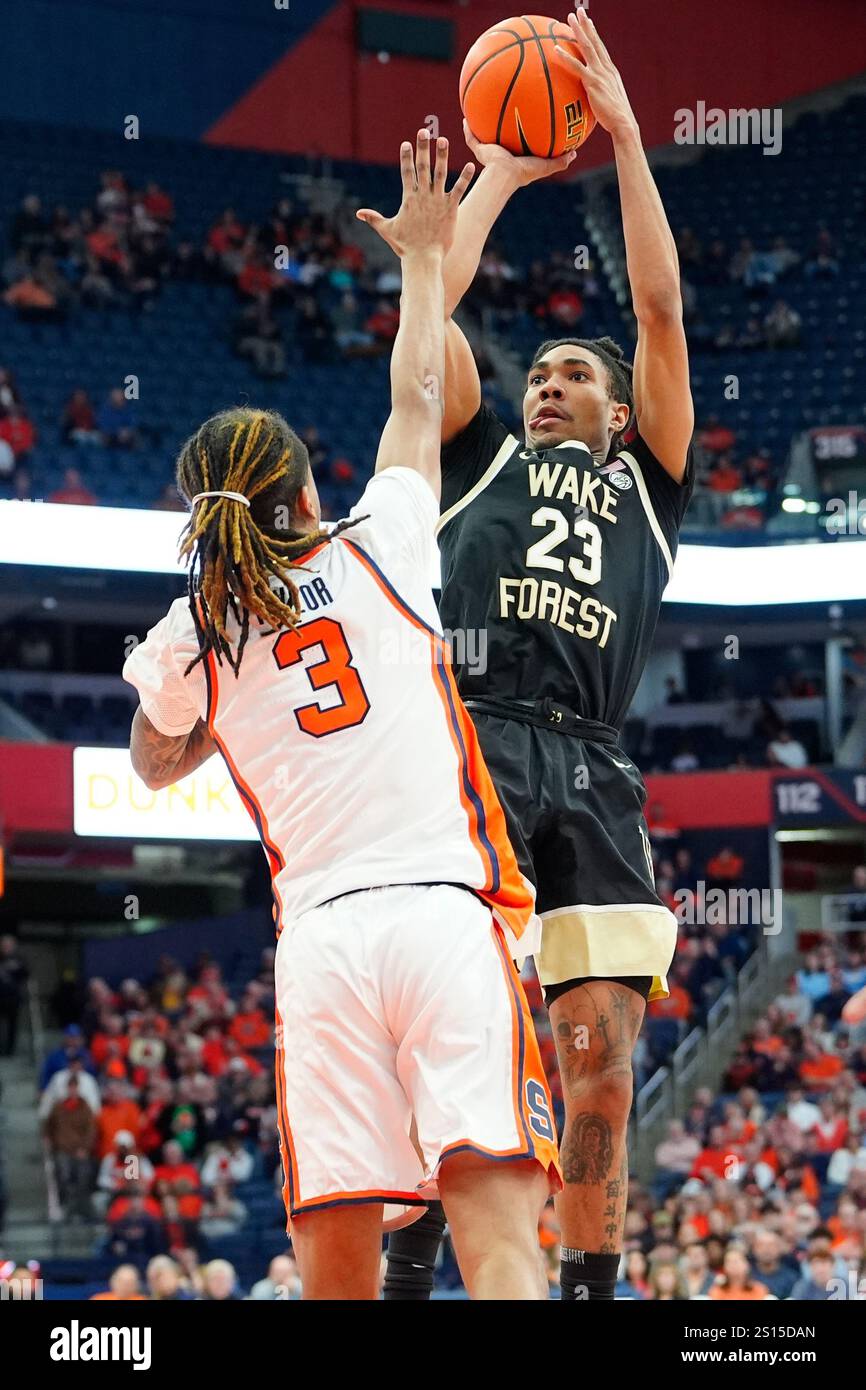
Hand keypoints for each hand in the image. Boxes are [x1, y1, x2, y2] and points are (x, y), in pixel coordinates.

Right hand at [356, 129, 474, 258]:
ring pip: (440, 173)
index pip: (406, 173)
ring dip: (442, 156)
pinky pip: (458, 190)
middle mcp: (423, 196)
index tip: (406, 143)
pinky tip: (470, 165)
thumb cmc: (405, 247)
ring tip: (443, 140)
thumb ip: (374, 218)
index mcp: (408, 199)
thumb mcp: (387, 230)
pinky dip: (464, 178)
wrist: (423, 259)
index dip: (406, 157)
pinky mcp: (450, 209)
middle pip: (422, 167)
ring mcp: (437, 201)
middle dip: (422, 148)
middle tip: (424, 131)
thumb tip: (359, 213)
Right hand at [462, 118, 576, 186]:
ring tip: (478, 108)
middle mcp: (501, 152)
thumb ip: (560, 160)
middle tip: (500, 107)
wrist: (505, 175)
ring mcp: (489, 151)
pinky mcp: (479, 150)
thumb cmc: (525, 172)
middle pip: (499, 134)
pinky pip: (471, 137)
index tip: (522, 120)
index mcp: (516, 156)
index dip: (519, 131)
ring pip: (482, 134)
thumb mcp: (546, 165)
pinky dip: (467, 128)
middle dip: (499, 124)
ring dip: (480, 123)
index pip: (518, 141)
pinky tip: (465, 117)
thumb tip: (574, 153)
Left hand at [554, 5, 637, 141]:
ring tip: (568, 19)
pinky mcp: (592, 82)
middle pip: (594, 41)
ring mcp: (599, 73)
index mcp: (610, 71)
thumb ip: (600, 95)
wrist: (623, 123)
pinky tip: (555, 49)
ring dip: (577, 31)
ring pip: (586, 47)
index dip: (594, 34)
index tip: (589, 23)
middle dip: (586, 25)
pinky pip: (576, 66)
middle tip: (578, 12)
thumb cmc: (615, 119)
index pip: (601, 48)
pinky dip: (565, 56)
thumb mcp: (609, 103)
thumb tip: (593, 99)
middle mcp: (606, 68)